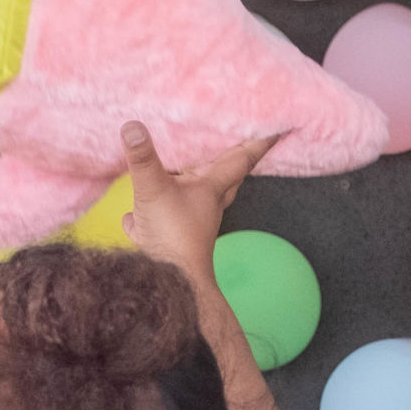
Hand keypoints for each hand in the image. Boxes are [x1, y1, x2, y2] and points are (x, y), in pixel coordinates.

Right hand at [117, 121, 273, 276]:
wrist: (169, 283)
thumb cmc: (172, 236)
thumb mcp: (153, 190)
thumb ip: (143, 159)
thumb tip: (133, 126)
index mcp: (211, 188)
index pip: (241, 159)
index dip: (258, 142)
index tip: (278, 130)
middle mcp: (206, 204)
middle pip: (226, 177)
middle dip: (233, 159)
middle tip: (240, 143)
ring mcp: (190, 224)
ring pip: (197, 198)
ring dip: (194, 183)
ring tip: (186, 169)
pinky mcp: (169, 240)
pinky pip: (160, 222)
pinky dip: (149, 217)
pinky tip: (132, 219)